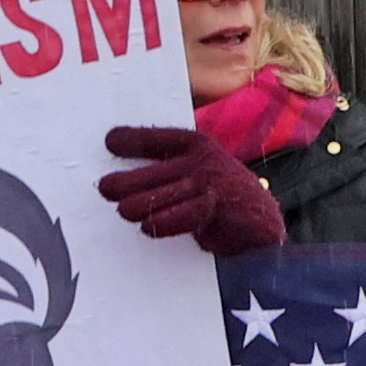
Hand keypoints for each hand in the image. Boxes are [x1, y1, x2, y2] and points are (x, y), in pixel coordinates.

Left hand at [99, 126, 286, 256]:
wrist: (259, 222)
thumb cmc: (220, 197)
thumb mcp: (197, 174)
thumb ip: (167, 172)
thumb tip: (122, 180)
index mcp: (199, 145)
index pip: (161, 139)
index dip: (135, 140)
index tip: (110, 142)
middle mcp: (205, 161)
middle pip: (159, 170)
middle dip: (130, 180)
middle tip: (106, 188)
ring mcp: (213, 184)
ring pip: (169, 193)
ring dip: (143, 203)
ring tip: (124, 211)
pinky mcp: (219, 207)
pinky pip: (186, 214)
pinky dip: (166, 221)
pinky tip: (148, 226)